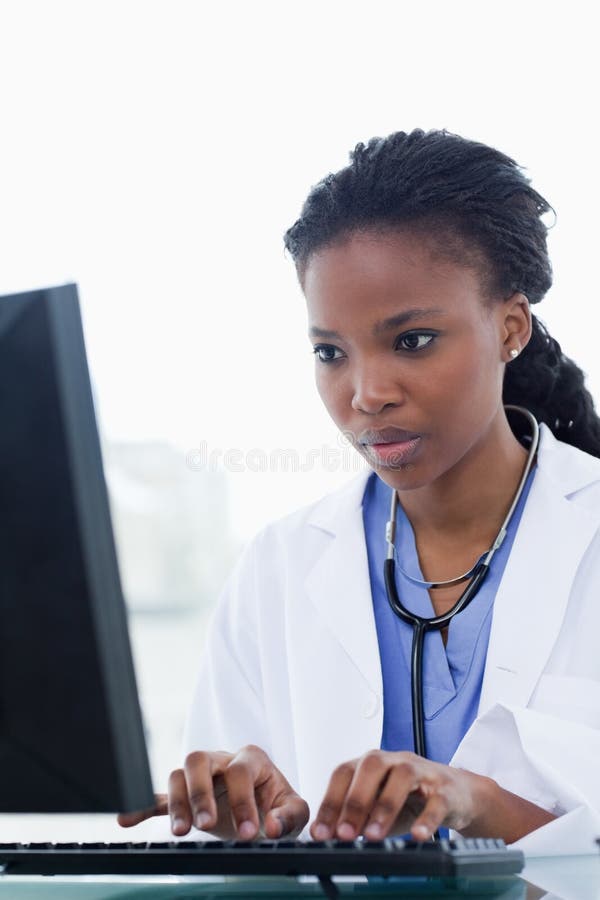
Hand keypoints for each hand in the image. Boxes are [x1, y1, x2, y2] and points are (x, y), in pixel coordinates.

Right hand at [117, 745, 308, 840]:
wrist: (265, 811)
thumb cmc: (279, 806)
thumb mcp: (294, 810)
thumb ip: (288, 817)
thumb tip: (271, 827)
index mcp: (250, 759)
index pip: (239, 771)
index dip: (243, 800)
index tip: (248, 833)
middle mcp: (221, 760)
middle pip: (198, 759)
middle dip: (199, 792)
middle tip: (205, 825)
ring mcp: (200, 777)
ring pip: (177, 775)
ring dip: (177, 803)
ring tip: (181, 832)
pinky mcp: (185, 795)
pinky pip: (159, 795)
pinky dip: (143, 806)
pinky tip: (126, 820)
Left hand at [310, 750, 485, 841]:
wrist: (457, 793)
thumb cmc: (410, 799)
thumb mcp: (377, 807)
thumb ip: (354, 817)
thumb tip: (326, 836)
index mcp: (372, 763)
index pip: (344, 773)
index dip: (330, 801)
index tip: (321, 833)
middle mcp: (395, 761)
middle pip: (371, 766)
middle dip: (355, 801)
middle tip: (344, 835)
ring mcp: (422, 772)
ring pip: (403, 777)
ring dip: (385, 807)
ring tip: (373, 837)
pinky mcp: (446, 789)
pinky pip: (437, 801)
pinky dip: (427, 819)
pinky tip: (418, 835)